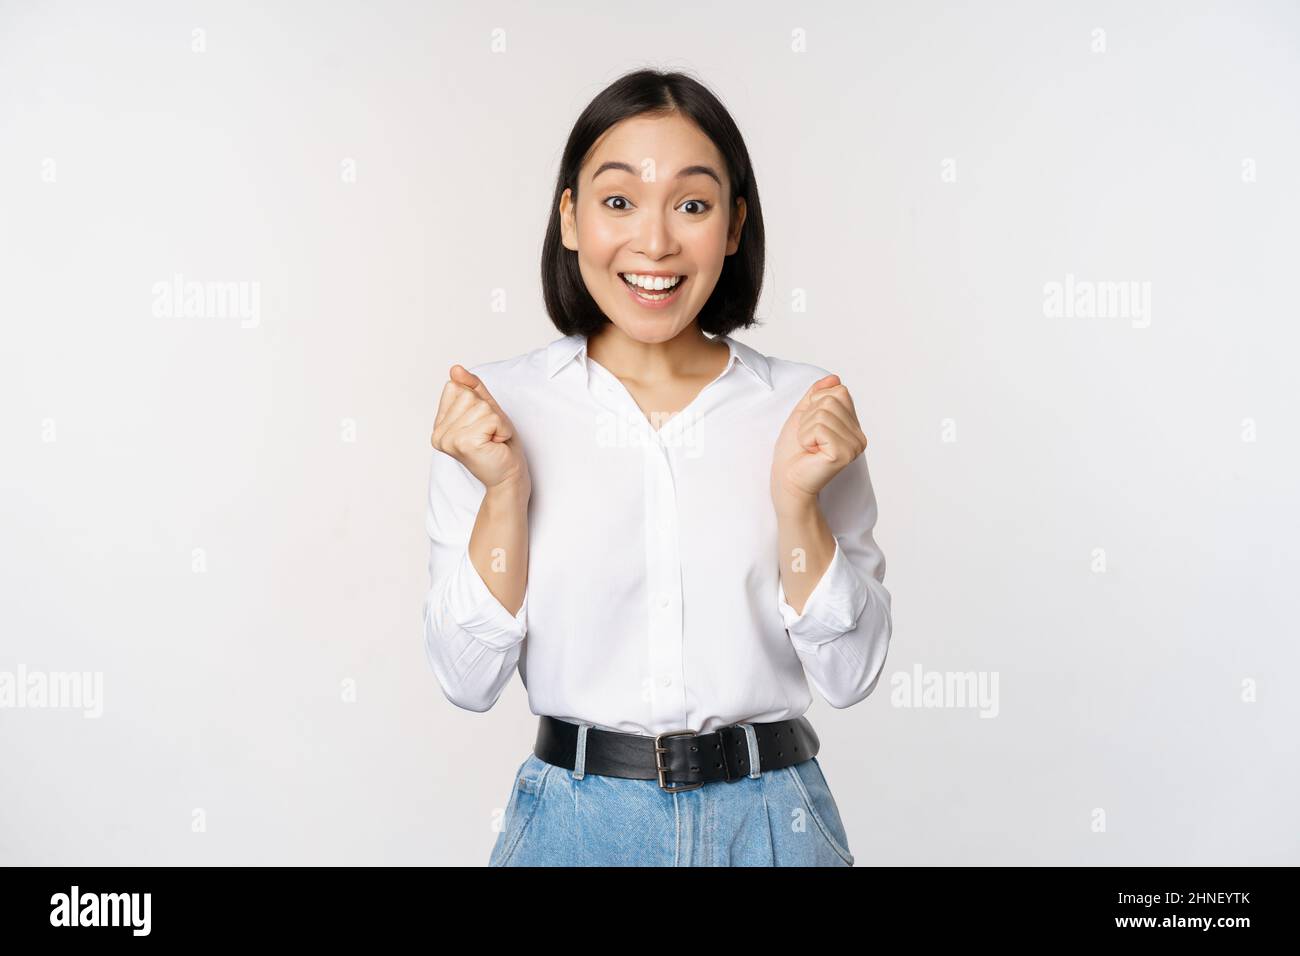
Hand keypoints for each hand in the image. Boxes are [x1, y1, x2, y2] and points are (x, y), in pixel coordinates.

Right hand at [431, 365, 530, 495]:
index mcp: (439, 425)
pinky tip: (495, 444)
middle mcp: (438, 434)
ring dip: (496, 422)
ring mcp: (448, 439)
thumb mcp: (486, 409)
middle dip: (489, 413)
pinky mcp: (464, 443)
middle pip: (468, 396)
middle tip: (490, 434)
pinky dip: (501, 429)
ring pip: (480, 406)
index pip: (455, 388)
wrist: (509, 475)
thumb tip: (455, 368)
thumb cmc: (499, 444)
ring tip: (493, 440)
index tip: (482, 425)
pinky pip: (490, 417)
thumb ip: (471, 388)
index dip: (478, 402)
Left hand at [771, 374, 867, 509]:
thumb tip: (834, 378)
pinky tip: (811, 453)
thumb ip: (818, 395)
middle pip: (832, 399)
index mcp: (853, 425)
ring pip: (824, 413)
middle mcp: (859, 436)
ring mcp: (854, 445)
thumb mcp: (803, 415)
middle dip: (809, 416)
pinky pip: (819, 428)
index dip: (815, 404)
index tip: (811, 427)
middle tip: (808, 439)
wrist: (787, 481)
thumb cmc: (793, 452)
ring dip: (806, 429)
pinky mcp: (844, 453)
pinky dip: (806, 438)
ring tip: (809, 447)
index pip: (839, 391)